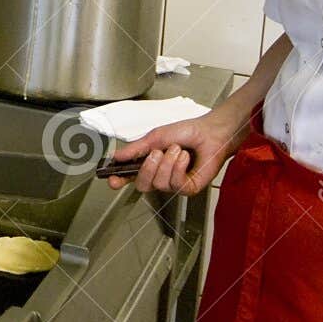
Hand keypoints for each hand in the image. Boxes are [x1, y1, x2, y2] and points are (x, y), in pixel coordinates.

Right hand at [106, 104, 250, 197]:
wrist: (211, 132)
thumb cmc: (188, 132)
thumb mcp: (156, 137)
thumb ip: (135, 149)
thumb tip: (116, 156)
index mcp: (150, 164)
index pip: (130, 176)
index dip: (119, 179)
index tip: (112, 179)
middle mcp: (161, 176)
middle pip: (142, 185)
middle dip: (147, 168)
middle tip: (157, 152)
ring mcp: (174, 184)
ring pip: (159, 184)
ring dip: (167, 163)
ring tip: (178, 150)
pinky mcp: (188, 188)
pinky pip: (175, 185)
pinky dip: (178, 168)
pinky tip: (185, 158)